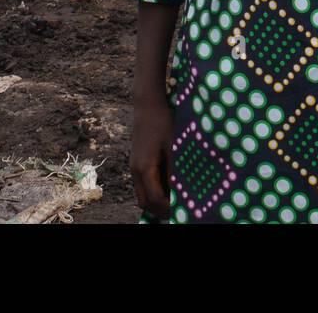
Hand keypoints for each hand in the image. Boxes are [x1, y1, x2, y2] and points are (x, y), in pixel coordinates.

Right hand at [130, 97, 173, 218]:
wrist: (147, 105)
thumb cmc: (163, 122)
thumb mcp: (174, 147)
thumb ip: (176, 171)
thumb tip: (182, 193)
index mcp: (144, 168)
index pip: (155, 199)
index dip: (169, 209)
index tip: (184, 212)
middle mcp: (135, 170)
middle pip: (144, 202)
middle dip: (160, 210)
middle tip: (179, 212)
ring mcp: (134, 166)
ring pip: (142, 194)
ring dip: (157, 201)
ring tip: (176, 202)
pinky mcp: (137, 161)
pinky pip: (143, 184)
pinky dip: (154, 191)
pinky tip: (170, 187)